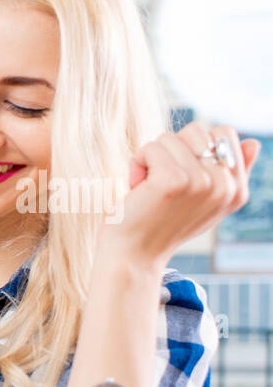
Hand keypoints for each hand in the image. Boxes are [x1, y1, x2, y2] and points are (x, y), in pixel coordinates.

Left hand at [108, 121, 260, 268]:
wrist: (132, 256)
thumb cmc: (161, 224)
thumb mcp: (203, 200)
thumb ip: (229, 173)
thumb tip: (254, 143)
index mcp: (237, 190)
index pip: (225, 133)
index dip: (192, 147)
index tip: (180, 178)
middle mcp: (225, 186)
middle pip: (196, 130)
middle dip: (170, 151)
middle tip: (160, 184)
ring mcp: (202, 182)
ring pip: (170, 138)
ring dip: (151, 159)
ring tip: (149, 189)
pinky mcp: (173, 180)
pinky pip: (151, 148)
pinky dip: (137, 164)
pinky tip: (137, 190)